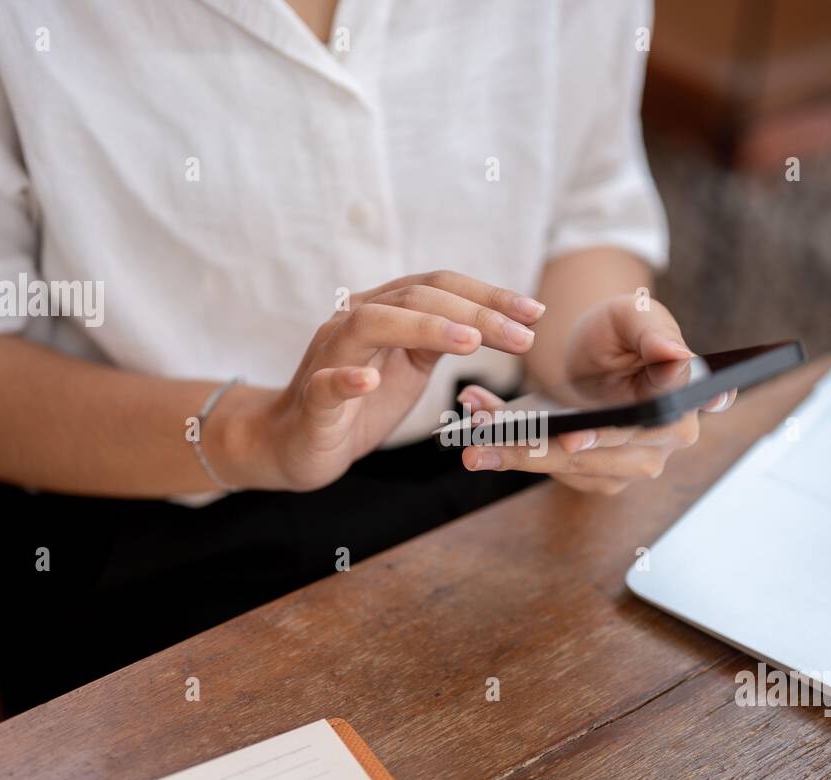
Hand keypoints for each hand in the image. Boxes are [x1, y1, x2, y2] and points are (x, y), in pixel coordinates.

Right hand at [218, 271, 543, 490]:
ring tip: (469, 342)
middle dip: (474, 314)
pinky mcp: (313, 400)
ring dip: (423, 328)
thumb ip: (441, 340)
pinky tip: (372, 380)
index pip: (438, 286)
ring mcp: (329, 358)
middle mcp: (354, 323)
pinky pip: (327, 384)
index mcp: (384, 313)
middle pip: (415, 298)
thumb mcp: (410, 367)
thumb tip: (497, 322)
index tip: (535, 312)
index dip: (488, 295)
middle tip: (523, 337)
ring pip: (370, 325)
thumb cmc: (358, 404)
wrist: (295, 442)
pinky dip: (349, 379)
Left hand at [459, 294, 734, 494]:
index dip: (605, 435)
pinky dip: (510, 449)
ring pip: (566, 468)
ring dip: (516, 453)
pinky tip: (477, 428)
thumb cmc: (624, 330)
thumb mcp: (638, 317)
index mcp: (680, 408)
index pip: (642, 428)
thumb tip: (676, 356)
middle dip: (540, 450)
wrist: (601, 347)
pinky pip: (547, 466)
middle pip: (595, 458)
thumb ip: (655, 334)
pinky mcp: (591, 475)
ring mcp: (625, 465)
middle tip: (490, 440)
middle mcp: (659, 447)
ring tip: (473, 436)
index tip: (570, 439)